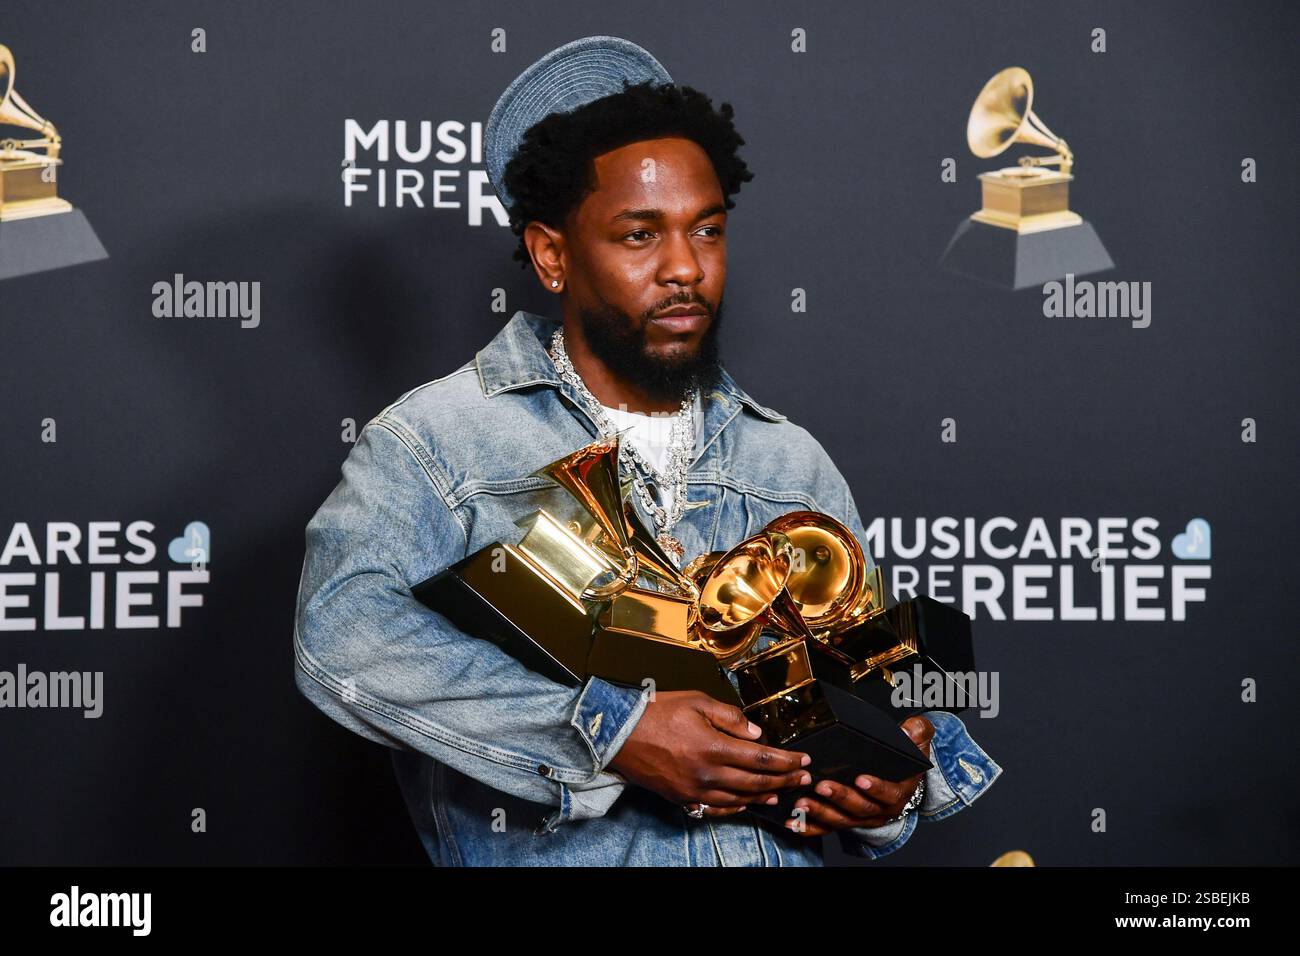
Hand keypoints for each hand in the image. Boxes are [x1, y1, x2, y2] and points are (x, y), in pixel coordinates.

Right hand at [608, 690, 812, 818]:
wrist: (619, 735)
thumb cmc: (656, 713)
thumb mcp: (697, 701)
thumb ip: (730, 717)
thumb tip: (755, 733)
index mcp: (714, 746)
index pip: (761, 758)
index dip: (786, 761)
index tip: (803, 760)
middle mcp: (707, 773)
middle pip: (756, 782)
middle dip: (784, 780)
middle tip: (803, 778)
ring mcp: (694, 790)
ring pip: (739, 798)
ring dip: (764, 796)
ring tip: (781, 792)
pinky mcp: (682, 798)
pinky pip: (716, 808)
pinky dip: (736, 807)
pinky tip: (746, 803)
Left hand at [784, 715, 933, 836]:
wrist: (899, 781)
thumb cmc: (904, 761)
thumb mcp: (916, 743)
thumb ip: (916, 733)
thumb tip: (908, 730)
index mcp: (898, 792)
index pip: (889, 793)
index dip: (876, 788)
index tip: (861, 779)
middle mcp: (880, 809)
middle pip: (860, 808)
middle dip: (840, 798)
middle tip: (821, 787)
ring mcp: (861, 817)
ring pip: (841, 819)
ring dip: (821, 813)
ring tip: (802, 802)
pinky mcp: (844, 820)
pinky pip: (827, 827)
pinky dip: (810, 827)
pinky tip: (793, 823)